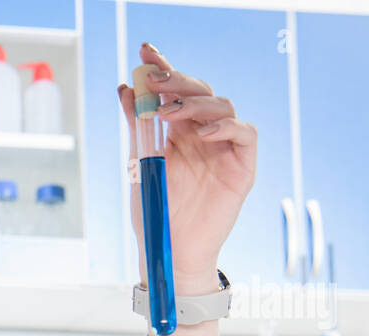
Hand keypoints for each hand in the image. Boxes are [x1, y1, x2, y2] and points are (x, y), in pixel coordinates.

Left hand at [117, 42, 255, 305]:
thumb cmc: (155, 212)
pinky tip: (203, 133)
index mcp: (176, 131)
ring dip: (195, 103)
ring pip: (221, 106)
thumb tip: (124, 89)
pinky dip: (226, 126)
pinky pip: (245, 132)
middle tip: (155, 79)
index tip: (145, 51)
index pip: (173, 90)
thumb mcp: (140, 164)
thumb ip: (137, 126)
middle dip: (177, 81)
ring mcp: (223, 147)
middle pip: (198, 91)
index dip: (163, 67)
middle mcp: (202, 134)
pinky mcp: (242, 165)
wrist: (170, 250)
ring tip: (170, 112)